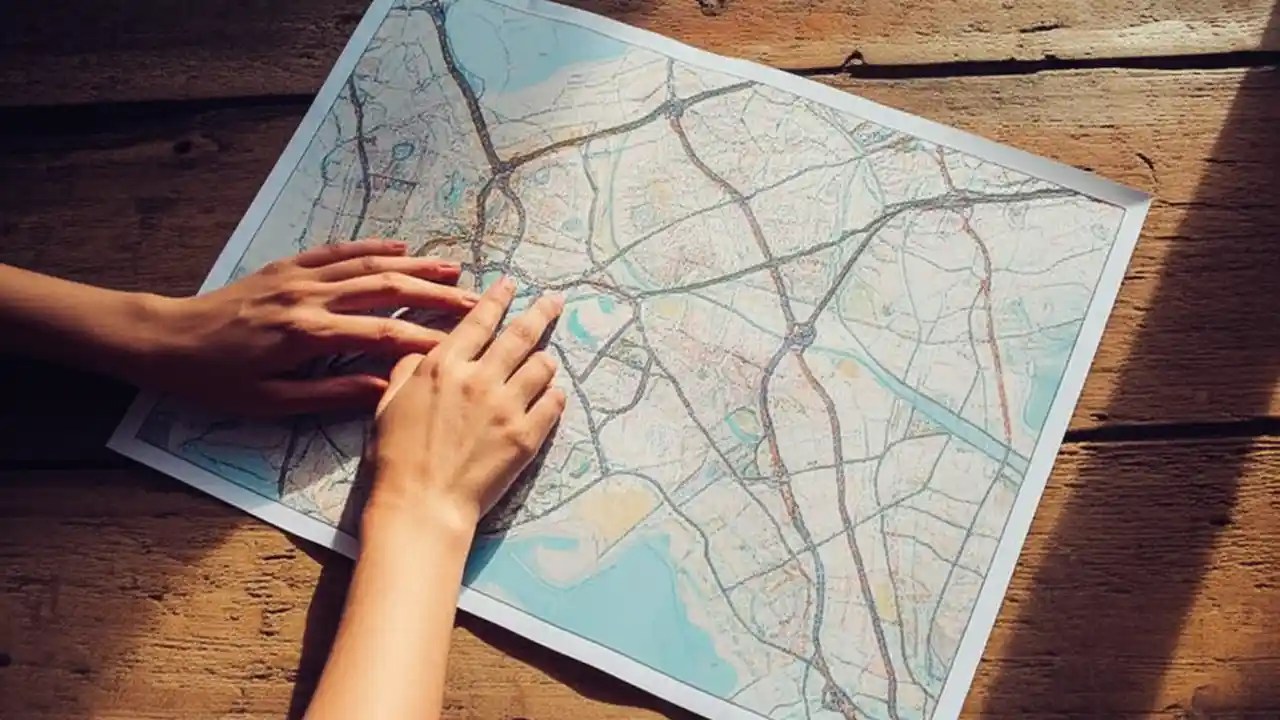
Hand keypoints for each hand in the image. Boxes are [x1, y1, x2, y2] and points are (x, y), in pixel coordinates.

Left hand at [136, 239, 477, 415]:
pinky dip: (372, 247)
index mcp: (309, 335)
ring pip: (369, 265)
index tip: (464, 346)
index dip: (428, 340)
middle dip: (436, 295)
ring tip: (453, 269)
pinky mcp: (287, 266)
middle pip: (387, 290)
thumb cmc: (215, 380)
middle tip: (477, 299)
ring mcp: (300, 276)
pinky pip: (338, 251)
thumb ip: (331, 394)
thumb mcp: (270, 401)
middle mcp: (311, 297)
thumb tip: (384, 389)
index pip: (384, 335)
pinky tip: (400, 247)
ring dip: (414, 266)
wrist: (166, 340)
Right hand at [366, 275, 566, 532]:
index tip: (511, 283)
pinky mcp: (526, 436)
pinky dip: (555, 395)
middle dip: (540, 312)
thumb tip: (424, 351)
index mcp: (443, 365)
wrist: (421, 504)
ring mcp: (507, 406)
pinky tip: (554, 393)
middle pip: (520, 334)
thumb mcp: (388, 403)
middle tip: (555, 300)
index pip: (479, 320)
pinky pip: (553, 403)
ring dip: (547, 358)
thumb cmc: (396, 457)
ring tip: (549, 357)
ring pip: (542, 366)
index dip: (498, 298)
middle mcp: (479, 378)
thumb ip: (408, 369)